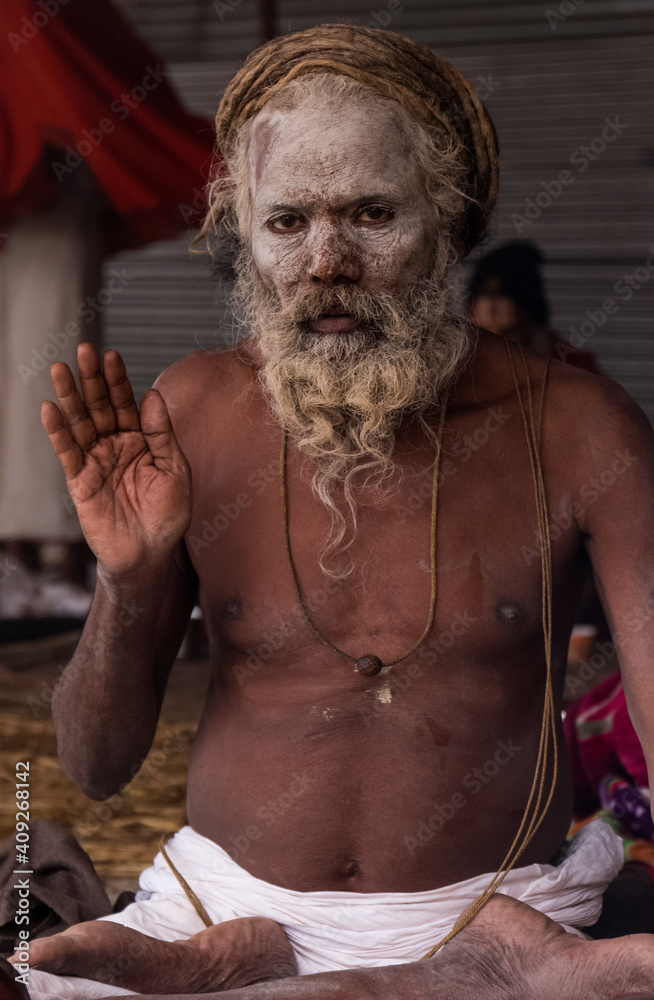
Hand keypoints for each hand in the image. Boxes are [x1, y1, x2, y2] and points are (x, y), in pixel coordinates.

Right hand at [42, 343, 191, 574]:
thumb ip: (161, 434)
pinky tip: (50, 408)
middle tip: (84, 350)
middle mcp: (115, 445)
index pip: (127, 402)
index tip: (111, 355)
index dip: (118, 380)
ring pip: (80, 423)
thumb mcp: (175, 470)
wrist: (151, 554)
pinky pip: (67, 453)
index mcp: (141, 439)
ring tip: (60, 368)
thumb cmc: (168, 515)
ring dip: (69, 396)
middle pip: (100, 406)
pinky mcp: (79, 482)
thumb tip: (151, 395)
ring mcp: (95, 462)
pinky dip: (58, 431)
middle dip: (92, 378)